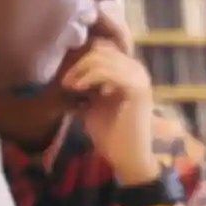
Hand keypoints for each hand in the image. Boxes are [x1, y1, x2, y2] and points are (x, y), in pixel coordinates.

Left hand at [61, 7, 160, 184]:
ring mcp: (139, 77)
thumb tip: (69, 67)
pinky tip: (78, 88)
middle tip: (65, 82)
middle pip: (101, 48)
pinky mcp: (137, 88)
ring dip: (80, 70)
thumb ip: (88, 83)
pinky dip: (89, 77)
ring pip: (102, 57)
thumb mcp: (94, 102)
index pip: (102, 48)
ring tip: (69, 86)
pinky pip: (107, 71)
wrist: (126, 157)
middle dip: (78, 62)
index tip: (66, 76)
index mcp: (128, 71)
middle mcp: (137, 69)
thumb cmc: (110, 134)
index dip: (80, 57)